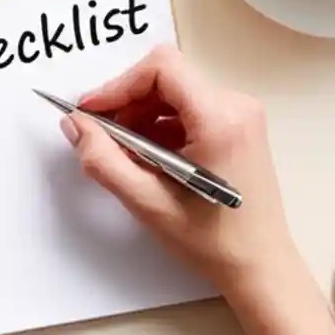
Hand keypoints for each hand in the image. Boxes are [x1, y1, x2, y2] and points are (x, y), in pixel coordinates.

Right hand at [59, 45, 288, 292]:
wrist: (259, 266)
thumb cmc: (213, 241)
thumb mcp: (147, 202)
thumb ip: (103, 159)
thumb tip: (75, 124)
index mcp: (220, 118)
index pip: (162, 68)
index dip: (119, 85)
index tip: (92, 111)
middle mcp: (237, 106)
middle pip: (167, 78)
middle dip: (128, 103)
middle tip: (102, 137)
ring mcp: (242, 116)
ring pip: (176, 93)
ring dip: (143, 117)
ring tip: (127, 156)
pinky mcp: (239, 128)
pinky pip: (190, 109)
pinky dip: (162, 127)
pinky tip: (150, 160)